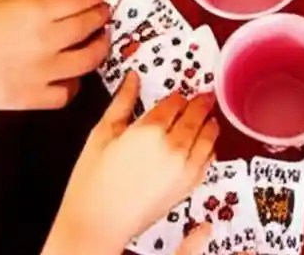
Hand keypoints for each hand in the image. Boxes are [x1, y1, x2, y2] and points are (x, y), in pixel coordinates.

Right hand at [0, 0, 110, 109]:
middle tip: (104, 12)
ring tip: (98, 41)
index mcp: (36, 11)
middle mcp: (46, 41)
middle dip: (100, 17)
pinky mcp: (30, 98)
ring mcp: (41, 73)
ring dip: (98, 48)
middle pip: (89, 26)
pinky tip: (70, 75)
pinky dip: (73, 84)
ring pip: (88, 61)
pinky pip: (66, 93)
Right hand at [49, 74, 218, 252]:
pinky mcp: (187, 186)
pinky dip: (210, 148)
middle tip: (205, 96)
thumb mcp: (102, 133)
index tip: (178, 94)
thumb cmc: (93, 182)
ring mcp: (184, 167)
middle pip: (196, 115)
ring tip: (209, 117)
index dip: (178, 95)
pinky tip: (206, 145)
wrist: (97, 223)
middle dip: (200, 104)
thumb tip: (132, 79)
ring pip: (207, 136)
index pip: (175, 102)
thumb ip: (121, 102)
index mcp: (150, 129)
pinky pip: (208, 160)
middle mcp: (173, 146)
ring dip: (209, 123)